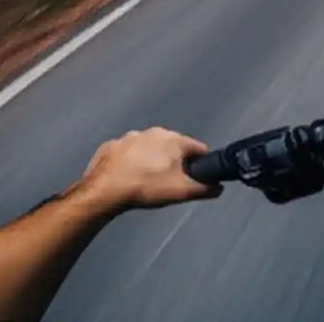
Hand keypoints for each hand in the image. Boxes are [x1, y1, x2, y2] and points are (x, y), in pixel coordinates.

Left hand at [71, 127, 220, 213]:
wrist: (104, 191)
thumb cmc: (148, 187)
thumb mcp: (183, 192)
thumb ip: (206, 188)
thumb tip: (219, 187)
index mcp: (174, 139)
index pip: (198, 148)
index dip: (201, 164)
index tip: (195, 178)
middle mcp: (153, 132)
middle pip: (173, 146)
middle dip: (174, 161)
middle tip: (169, 182)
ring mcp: (128, 137)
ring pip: (148, 148)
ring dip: (151, 160)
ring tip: (146, 181)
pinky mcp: (109, 146)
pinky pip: (126, 153)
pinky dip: (129, 163)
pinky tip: (126, 178)